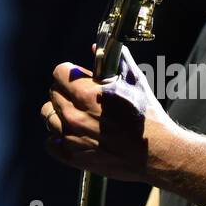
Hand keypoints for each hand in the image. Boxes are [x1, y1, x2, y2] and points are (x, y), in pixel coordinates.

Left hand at [41, 44, 174, 181]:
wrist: (156, 152)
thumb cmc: (147, 117)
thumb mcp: (134, 81)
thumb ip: (115, 60)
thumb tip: (97, 48)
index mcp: (87, 94)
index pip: (59, 72)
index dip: (70, 72)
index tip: (78, 78)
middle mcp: (74, 115)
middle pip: (53, 94)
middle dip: (66, 92)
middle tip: (82, 98)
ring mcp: (71, 138)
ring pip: (48, 117)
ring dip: (60, 114)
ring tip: (78, 117)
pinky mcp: (72, 157)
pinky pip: (50, 143)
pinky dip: (58, 139)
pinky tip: (74, 135)